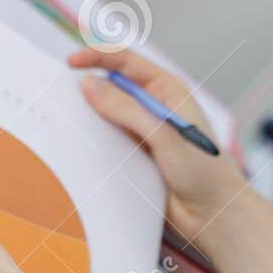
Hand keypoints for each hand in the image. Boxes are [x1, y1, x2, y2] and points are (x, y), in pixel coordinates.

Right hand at [68, 48, 253, 252]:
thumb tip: (89, 84)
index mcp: (167, 89)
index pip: (126, 61)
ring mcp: (143, 132)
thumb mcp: (164, 134)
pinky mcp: (134, 156)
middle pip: (112, 86)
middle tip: (58, 92)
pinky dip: (92, 141)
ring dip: (88, 116)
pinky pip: (106, 142)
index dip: (98, 56)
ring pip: (106, 115)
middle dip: (87, 86)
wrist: (214, 215)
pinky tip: (77, 146)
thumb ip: (126, 109)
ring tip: (63, 120)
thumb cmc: (204, 170)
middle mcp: (154, 106)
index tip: (71, 62)